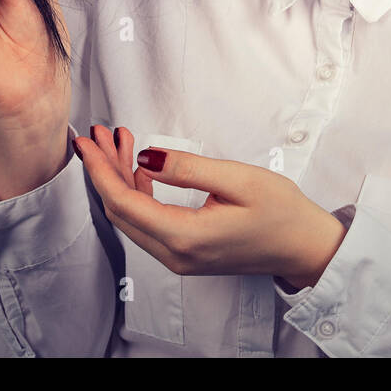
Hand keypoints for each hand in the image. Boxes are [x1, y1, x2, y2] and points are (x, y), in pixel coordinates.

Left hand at [76, 126, 347, 290]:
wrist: (304, 246)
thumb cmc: (281, 212)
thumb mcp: (238, 179)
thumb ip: (187, 168)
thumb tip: (145, 157)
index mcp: (185, 237)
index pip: (123, 203)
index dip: (99, 169)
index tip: (86, 141)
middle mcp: (175, 254)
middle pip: (120, 211)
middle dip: (105, 170)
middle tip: (102, 133)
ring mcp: (179, 258)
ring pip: (131, 217)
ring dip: (120, 179)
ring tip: (120, 142)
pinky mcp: (186, 253)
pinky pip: (147, 223)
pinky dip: (137, 193)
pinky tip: (141, 168)